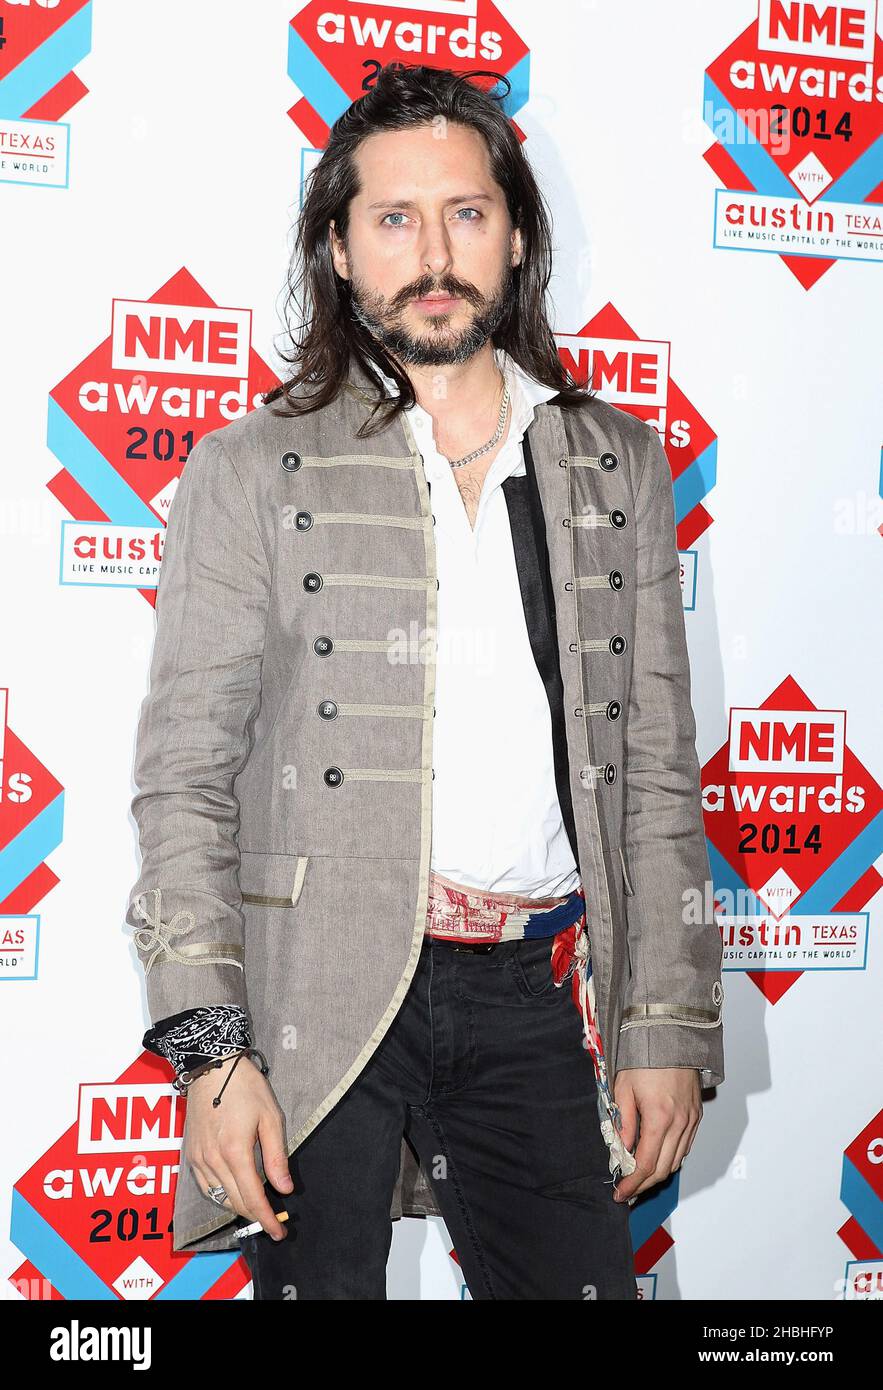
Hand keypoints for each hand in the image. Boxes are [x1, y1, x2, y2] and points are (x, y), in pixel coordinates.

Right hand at [184, 1054, 292, 1239]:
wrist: (211, 1067)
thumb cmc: (245, 1087)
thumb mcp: (270, 1117)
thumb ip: (276, 1156)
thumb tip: (284, 1188)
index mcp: (234, 1152)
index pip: (252, 1197)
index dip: (267, 1218)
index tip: (279, 1232)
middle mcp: (212, 1160)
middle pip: (235, 1202)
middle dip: (256, 1216)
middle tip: (274, 1222)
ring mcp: (198, 1159)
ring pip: (219, 1198)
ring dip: (239, 1207)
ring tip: (258, 1209)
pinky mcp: (190, 1155)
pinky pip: (206, 1187)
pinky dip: (222, 1196)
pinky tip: (235, 1192)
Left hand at [611, 1067, 702, 1202]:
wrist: (671, 1037)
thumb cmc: (645, 1058)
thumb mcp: (623, 1089)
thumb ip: (623, 1123)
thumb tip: (620, 1150)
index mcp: (659, 1118)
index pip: (646, 1164)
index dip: (632, 1183)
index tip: (620, 1192)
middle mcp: (680, 1123)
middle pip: (663, 1169)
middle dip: (644, 1185)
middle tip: (628, 1190)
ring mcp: (691, 1120)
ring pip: (676, 1161)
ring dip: (658, 1174)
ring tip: (639, 1178)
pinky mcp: (697, 1116)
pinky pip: (685, 1147)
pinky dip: (671, 1158)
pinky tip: (657, 1157)